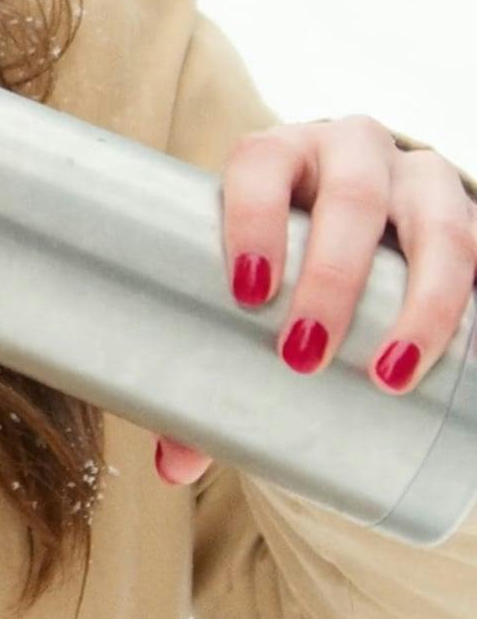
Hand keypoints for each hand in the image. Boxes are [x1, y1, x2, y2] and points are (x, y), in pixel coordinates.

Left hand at [154, 117, 476, 486]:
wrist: (361, 227)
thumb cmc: (286, 261)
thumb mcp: (250, 290)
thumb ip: (208, 366)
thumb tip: (173, 464)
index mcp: (279, 155)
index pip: (260, 165)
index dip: (253, 220)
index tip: (247, 292)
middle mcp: (353, 153)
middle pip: (351, 198)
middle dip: (332, 279)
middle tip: (303, 356)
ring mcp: (418, 181)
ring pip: (437, 225)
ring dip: (421, 303)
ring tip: (390, 374)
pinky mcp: (467, 216)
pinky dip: (472, 304)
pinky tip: (465, 349)